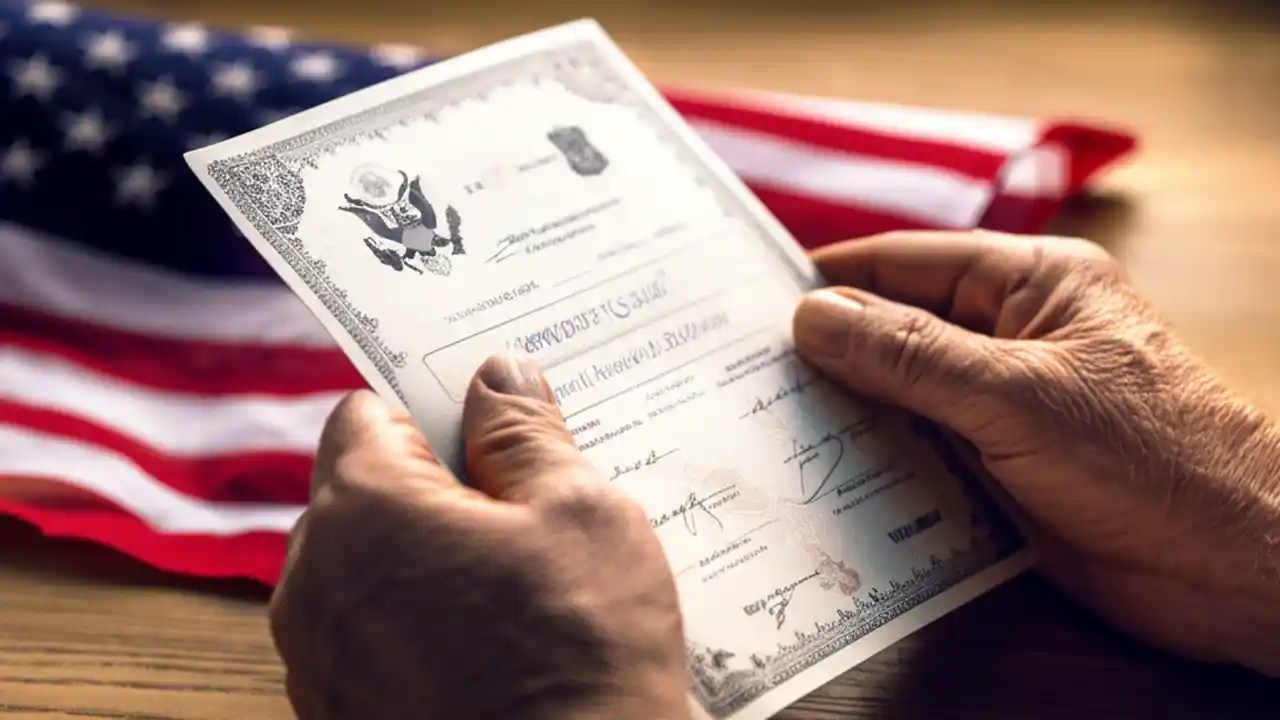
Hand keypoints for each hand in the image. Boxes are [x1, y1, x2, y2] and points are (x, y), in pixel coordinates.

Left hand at [269, 355, 688, 719]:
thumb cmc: (581, 651)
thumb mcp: (578, 511)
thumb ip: (523, 431)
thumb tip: (496, 375)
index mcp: (364, 510)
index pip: (364, 414)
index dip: (428, 413)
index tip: (485, 431)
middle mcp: (313, 583)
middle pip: (357, 493)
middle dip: (427, 489)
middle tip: (516, 511)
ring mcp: (318, 662)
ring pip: (360, 569)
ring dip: (419, 561)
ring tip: (509, 588)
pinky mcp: (336, 717)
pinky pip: (365, 638)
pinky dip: (410, 626)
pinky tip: (486, 647)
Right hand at [792, 230, 1279, 675]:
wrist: (1227, 566)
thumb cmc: (1149, 458)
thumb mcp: (1016, 395)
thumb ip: (910, 356)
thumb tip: (814, 317)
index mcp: (1031, 283)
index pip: (906, 264)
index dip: (831, 279)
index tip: (750, 302)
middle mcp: (1011, 334)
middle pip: (897, 329)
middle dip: (828, 352)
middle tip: (742, 375)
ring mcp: (1003, 402)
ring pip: (901, 394)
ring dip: (846, 412)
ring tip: (765, 424)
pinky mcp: (999, 464)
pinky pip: (919, 451)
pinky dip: (874, 460)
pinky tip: (822, 472)